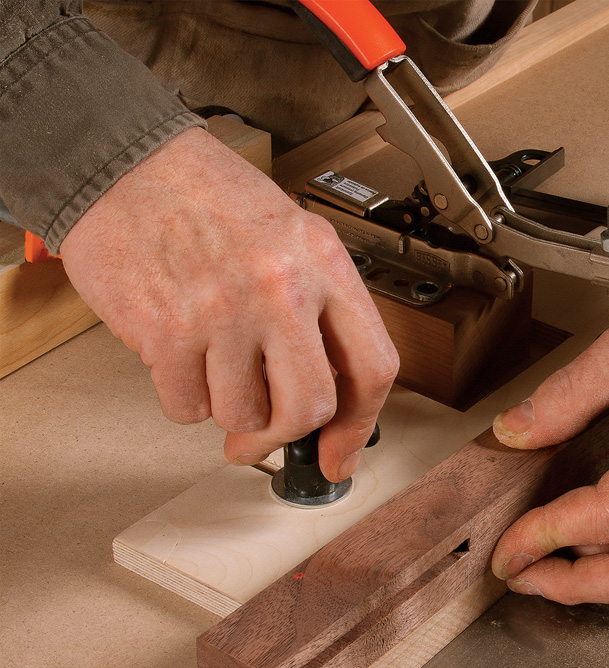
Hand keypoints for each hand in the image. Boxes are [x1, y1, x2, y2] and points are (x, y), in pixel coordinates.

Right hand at [59, 127, 398, 479]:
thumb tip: (332, 394)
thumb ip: (320, 308)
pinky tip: (178, 355)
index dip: (360, 424)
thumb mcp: (291, 236)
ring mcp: (223, 312)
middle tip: (262, 435)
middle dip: (284, 433)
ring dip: (226, 407)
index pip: (373, 367)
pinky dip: (182, 395)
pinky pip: (186, 407)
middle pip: (310, 406)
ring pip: (242, 414)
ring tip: (212, 364)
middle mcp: (281, 288)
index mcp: (323, 262)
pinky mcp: (166, 331)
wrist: (122, 161)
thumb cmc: (205, 196)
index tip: (341, 452)